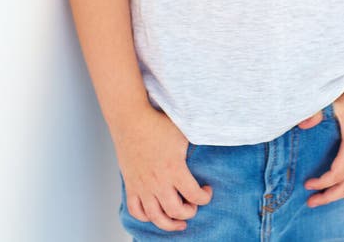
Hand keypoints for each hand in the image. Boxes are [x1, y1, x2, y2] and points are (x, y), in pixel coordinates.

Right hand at [112, 105, 212, 231]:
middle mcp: (158, 182)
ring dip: (169, 224)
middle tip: (193, 206)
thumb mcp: (183, 132)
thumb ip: (196, 143)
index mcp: (174, 169)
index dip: (205, 197)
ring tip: (178, 222)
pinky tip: (154, 214)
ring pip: (156, 217)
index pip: (195, 195)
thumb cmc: (157, 124)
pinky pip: (136, 210)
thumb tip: (213, 140)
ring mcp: (143, 186)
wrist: (131, 119)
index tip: (207, 190)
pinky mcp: (131, 185)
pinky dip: (145, 217)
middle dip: (189, 212)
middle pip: (176, 211)